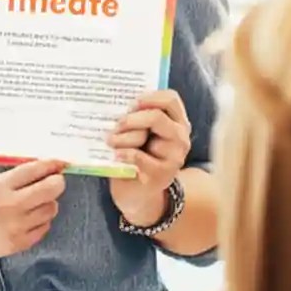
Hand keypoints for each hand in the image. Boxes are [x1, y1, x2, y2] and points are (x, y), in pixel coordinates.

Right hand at [0, 159, 67, 258]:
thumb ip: (14, 179)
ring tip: (37, 202)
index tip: (59, 164)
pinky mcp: (17, 243)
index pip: (35, 170)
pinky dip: (41, 221)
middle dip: (57, 183)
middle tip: (55, 182)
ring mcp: (15, 226)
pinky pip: (43, 229)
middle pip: (50, 189)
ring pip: (50, 210)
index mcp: (0, 185)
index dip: (51, 165)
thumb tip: (43, 172)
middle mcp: (10, 205)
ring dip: (48, 203)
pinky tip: (31, 218)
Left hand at [108, 90, 190, 226]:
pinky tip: (116, 155)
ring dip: (123, 136)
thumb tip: (116, 103)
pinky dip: (124, 153)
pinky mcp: (162, 175)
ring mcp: (174, 157)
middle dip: (131, 118)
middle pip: (157, 116)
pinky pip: (139, 157)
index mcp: (177, 122)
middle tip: (116, 124)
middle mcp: (180, 137)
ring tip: (110, 140)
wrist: (138, 193)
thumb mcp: (140, 133)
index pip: (171, 99)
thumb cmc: (136, 156)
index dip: (150, 97)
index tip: (130, 103)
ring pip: (146, 134)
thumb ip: (136, 118)